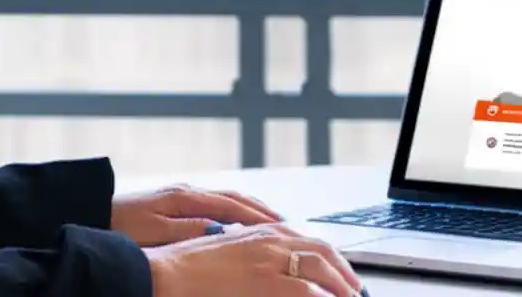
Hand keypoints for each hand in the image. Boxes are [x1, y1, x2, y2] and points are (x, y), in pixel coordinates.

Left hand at [111, 184, 282, 246]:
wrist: (90, 212)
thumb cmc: (119, 227)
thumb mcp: (155, 232)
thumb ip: (189, 230)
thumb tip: (222, 228)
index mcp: (184, 197)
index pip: (232, 205)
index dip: (258, 216)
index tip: (281, 226)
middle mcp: (185, 191)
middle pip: (233, 197)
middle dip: (260, 209)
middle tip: (285, 222)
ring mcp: (179, 194)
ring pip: (224, 198)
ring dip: (248, 208)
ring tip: (269, 220)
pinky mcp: (172, 200)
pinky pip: (212, 202)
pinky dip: (232, 209)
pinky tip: (236, 219)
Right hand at [145, 223, 364, 296]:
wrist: (165, 274)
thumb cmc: (189, 268)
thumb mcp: (230, 253)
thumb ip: (257, 257)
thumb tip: (277, 270)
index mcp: (261, 230)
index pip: (311, 241)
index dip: (334, 259)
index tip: (344, 275)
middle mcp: (269, 239)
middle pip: (323, 251)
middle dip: (346, 273)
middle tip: (356, 291)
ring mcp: (268, 259)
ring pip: (321, 270)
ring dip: (342, 288)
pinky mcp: (263, 281)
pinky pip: (306, 291)